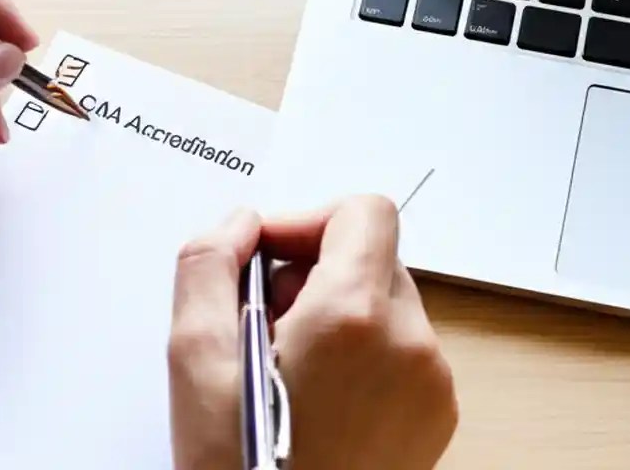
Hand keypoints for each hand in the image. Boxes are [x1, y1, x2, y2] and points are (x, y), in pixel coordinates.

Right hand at [168, 196, 457, 469]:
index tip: (268, 254)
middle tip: (264, 320)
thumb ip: (208, 266)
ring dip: (338, 315)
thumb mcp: (193, 363)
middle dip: (316, 271)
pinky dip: (363, 356)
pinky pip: (403, 352)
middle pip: (375, 257)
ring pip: (388, 304)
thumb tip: (239, 224)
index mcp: (355, 318)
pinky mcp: (435, 417)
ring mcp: (432, 385)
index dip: (308, 220)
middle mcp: (410, 345)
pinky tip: (317, 399)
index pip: (365, 211)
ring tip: (286, 369)